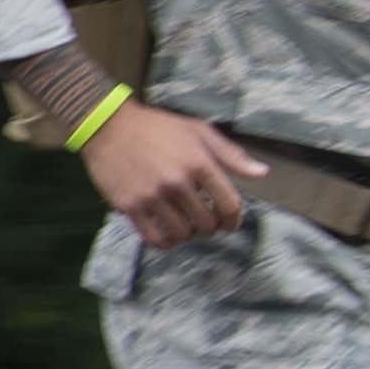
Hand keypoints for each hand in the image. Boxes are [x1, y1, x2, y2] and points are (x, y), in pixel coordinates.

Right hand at [84, 100, 264, 247]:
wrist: (108, 126)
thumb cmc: (156, 127)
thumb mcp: (198, 131)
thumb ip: (231, 154)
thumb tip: (262, 173)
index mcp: (199, 163)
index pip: (230, 205)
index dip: (234, 220)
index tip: (230, 223)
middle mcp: (177, 182)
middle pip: (207, 223)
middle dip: (210, 226)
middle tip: (204, 221)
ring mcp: (152, 196)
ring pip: (182, 233)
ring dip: (188, 234)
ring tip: (185, 225)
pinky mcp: (130, 206)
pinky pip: (155, 238)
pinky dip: (167, 243)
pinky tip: (168, 235)